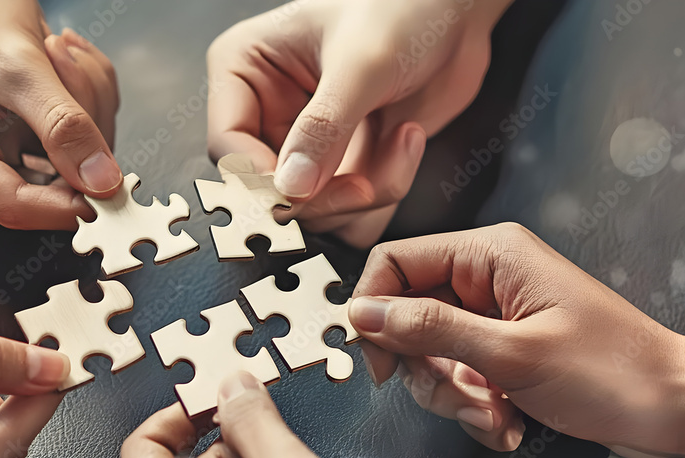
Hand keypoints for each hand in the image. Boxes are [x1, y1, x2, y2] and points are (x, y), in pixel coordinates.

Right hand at [0, 0, 120, 229]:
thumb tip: (100, 182)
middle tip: (67, 62)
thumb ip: (62, 125)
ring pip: (61, 171)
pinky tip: (58, 69)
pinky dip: (75, 113)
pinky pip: (59, 155)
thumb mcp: (19, 64)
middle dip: (77, 128)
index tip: (116, 180)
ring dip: (81, 113)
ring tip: (57, 52)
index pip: (15, 206)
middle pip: (44, 187)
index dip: (74, 199)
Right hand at [207, 0, 510, 246]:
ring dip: (366, 192)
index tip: (304, 190)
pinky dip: (384, 192)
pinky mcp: (342, 163)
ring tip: (404, 139)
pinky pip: (351, 210)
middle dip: (325, 196)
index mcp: (245, 70)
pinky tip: (408, 144)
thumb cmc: (402, 8)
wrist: (457, 14)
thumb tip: (291, 186)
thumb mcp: (360, 63)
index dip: (262, 179)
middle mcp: (268, 110)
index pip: (228, 147)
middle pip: (270, 190)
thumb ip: (324, 127)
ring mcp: (306, 142)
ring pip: (314, 209)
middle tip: (368, 183)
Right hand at [348, 223, 684, 457]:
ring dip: (453, 396)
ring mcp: (493, 315)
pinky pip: (458, 375)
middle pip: (408, 316)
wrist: (674, 408)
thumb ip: (430, 329)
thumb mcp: (511, 353)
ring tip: (493, 414)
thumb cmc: (614, 372)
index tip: (378, 361)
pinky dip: (474, 406)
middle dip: (426, 370)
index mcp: (489, 255)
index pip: (395, 262)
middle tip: (458, 397)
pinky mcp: (501, 348)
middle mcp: (487, 278)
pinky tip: (505, 421)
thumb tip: (363, 313)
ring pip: (430, 354)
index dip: (375, 311)